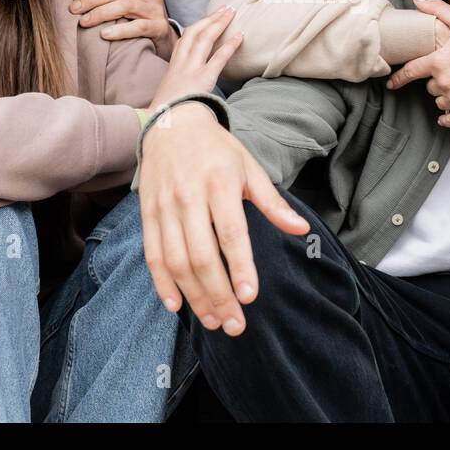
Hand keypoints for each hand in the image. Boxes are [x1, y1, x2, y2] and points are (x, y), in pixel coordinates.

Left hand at [72, 0, 175, 58]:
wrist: (163, 41)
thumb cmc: (141, 19)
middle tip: (74, 10)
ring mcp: (157, 10)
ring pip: (126, 6)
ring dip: (101, 13)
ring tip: (84, 21)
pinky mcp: (160, 28)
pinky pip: (139, 27)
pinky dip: (120, 30)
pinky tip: (104, 34)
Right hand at [139, 101, 309, 334]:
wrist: (172, 124)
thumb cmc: (217, 150)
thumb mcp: (250, 168)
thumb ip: (273, 202)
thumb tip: (301, 229)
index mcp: (219, 183)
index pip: (231, 233)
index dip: (239, 267)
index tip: (249, 297)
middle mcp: (189, 197)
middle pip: (201, 255)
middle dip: (218, 295)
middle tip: (234, 324)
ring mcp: (164, 207)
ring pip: (176, 261)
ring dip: (194, 296)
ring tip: (213, 321)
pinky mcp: (148, 214)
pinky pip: (152, 254)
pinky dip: (162, 283)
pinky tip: (176, 305)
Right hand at [149, 5, 241, 109]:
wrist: (161, 125)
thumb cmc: (164, 117)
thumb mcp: (166, 99)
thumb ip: (176, 93)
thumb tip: (183, 97)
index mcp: (172, 69)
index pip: (183, 41)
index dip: (196, 27)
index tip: (207, 19)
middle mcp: (180, 65)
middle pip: (194, 33)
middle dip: (210, 18)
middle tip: (225, 8)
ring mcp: (190, 70)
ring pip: (204, 39)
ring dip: (219, 23)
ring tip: (232, 12)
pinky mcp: (202, 79)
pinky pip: (218, 58)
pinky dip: (230, 45)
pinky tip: (240, 36)